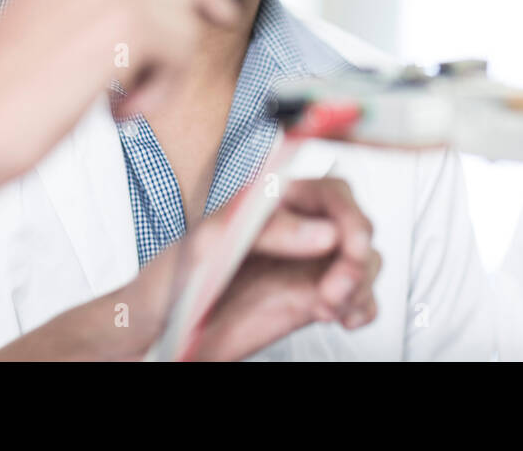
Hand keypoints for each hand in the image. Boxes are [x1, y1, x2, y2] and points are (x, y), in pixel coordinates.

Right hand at [0, 0, 237, 184]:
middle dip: (202, 1)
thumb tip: (161, 16)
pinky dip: (161, 90)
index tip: (212, 6)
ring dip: (165, 72)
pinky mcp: (127, 21)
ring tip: (123, 104)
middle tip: (221, 23)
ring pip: (182, 19)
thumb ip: (96, 14)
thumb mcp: (51, 35)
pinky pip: (181, 50)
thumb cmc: (5, 99)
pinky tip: (121, 111)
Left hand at [137, 177, 381, 360]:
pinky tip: (345, 317)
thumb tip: (323, 232)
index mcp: (273, 202)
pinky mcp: (308, 301)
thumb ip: (270, 231)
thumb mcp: (211, 243)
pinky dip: (363, 307)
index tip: (350, 244)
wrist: (159, 331)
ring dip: (361, 284)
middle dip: (357, 256)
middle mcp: (295, 230)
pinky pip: (355, 298)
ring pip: (362, 263)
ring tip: (332, 305)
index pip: (331, 192)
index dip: (349, 214)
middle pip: (355, 227)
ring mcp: (303, 266)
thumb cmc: (172, 278)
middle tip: (337, 286)